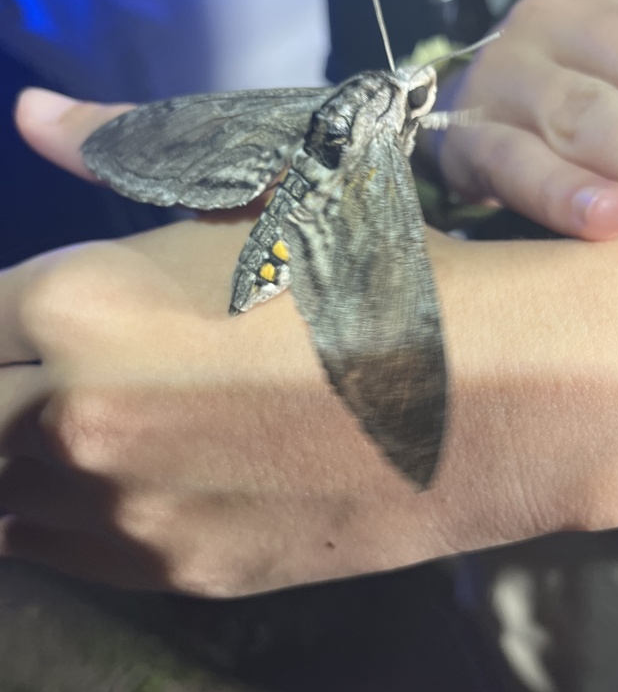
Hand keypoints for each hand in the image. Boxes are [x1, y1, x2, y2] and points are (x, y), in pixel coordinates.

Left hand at [7, 89, 617, 595]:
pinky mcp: (178, 576)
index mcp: (81, 305)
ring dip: (17, 455)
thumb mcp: (247, 197)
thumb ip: (116, 152)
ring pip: (1, 501)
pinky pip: (64, 552)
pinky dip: (62, 510)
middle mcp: (76, 419)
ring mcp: (126, 515)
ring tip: (73, 418)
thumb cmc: (375, 266)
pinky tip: (118, 471)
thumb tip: (31, 116)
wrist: (493, 389)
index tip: (23, 316)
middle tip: (36, 366)